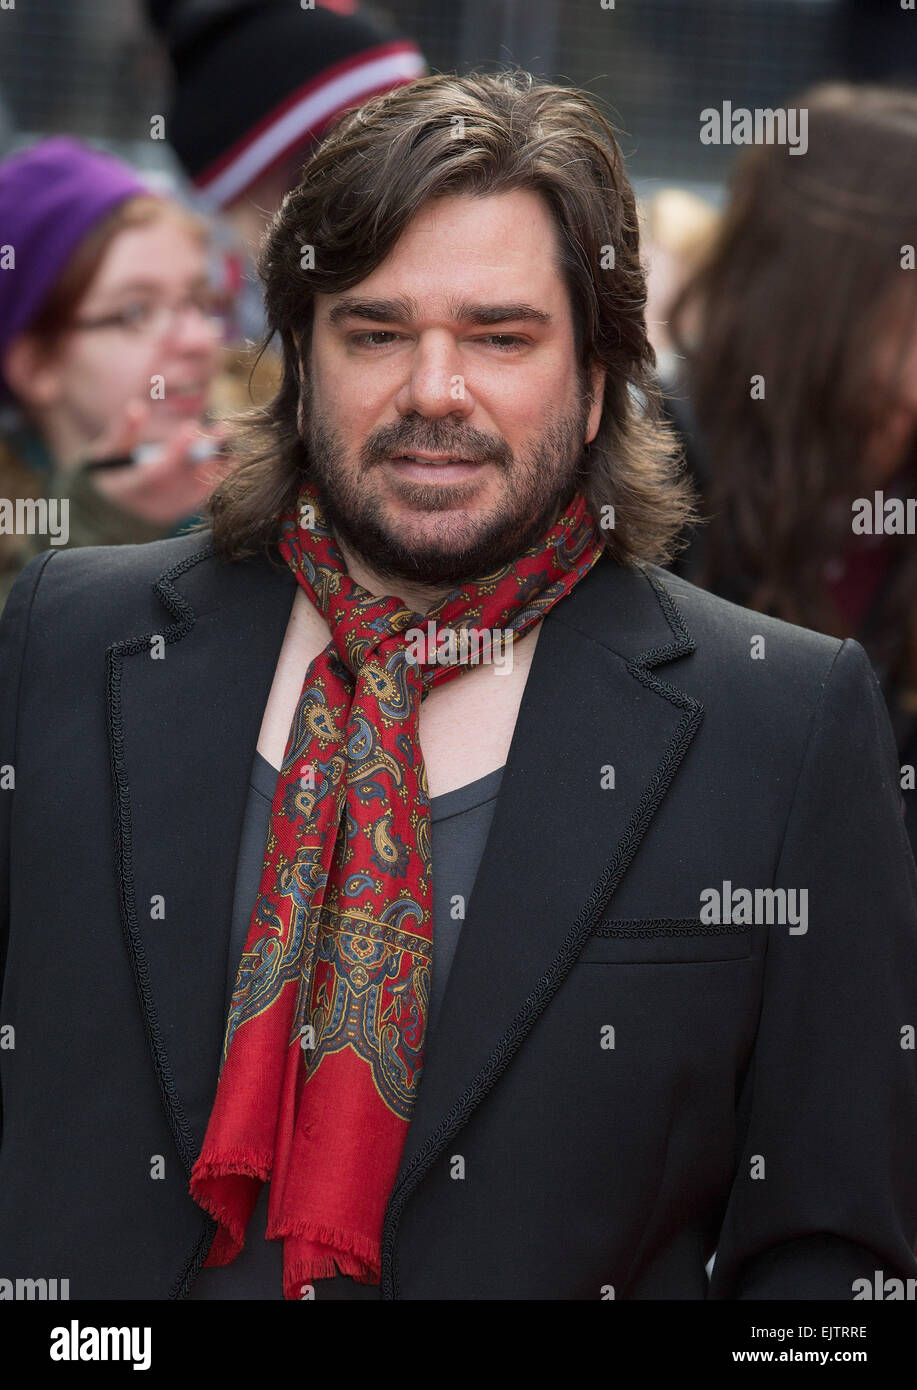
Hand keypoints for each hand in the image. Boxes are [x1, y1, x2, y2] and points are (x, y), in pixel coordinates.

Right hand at [79, 401, 232, 524]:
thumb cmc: (107, 471)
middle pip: (182, 480)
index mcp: (127, 490)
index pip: (155, 472)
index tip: (192, 427)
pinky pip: (201, 498)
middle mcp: (148, 507)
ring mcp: (165, 514)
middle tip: (223, 430)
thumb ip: (123, 432)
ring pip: (195, 491)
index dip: (175, 451)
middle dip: (204, 453)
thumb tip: (137, 407)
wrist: (108, 508)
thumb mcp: (107, 450)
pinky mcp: (178, 515)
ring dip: (215, 466)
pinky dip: (215, 478)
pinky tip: (228, 460)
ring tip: (229, 443)